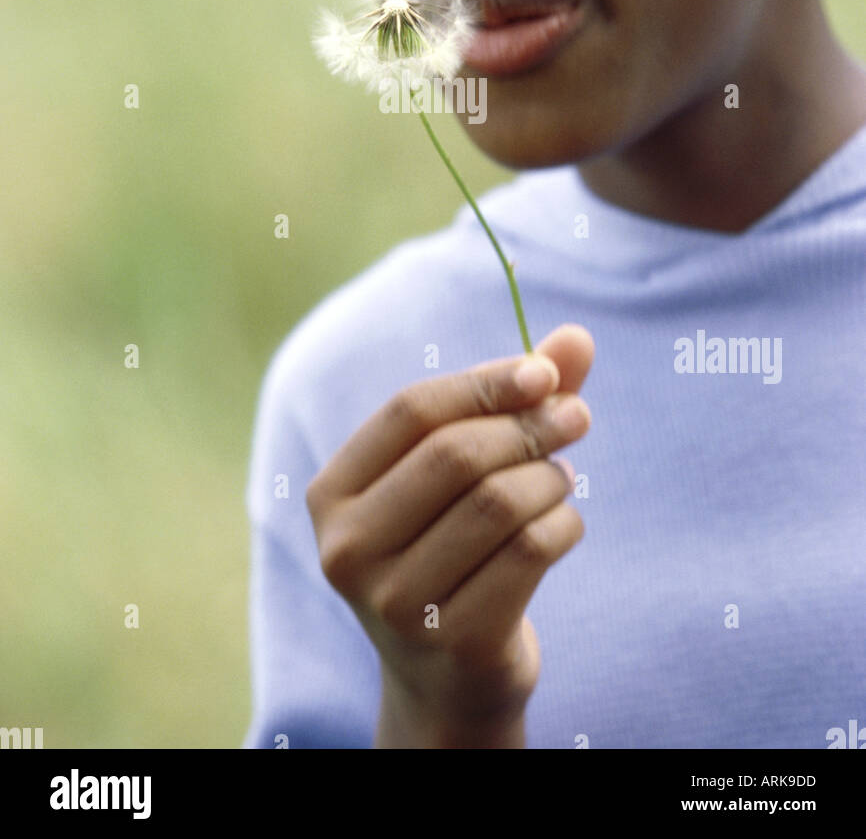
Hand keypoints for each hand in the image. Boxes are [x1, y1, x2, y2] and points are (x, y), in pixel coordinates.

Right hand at [305, 324, 592, 745]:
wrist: (448, 677)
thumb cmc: (452, 547)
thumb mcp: (464, 472)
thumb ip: (514, 400)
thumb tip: (578, 337)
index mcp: (334, 495)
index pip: (410, 411)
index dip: (483, 382)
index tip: (544, 372)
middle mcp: (349, 550)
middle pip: (455, 455)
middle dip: (528, 425)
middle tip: (577, 417)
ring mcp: (397, 603)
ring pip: (499, 503)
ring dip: (550, 477)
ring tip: (562, 477)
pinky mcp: (456, 641)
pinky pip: (532, 552)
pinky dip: (564, 524)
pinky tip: (564, 524)